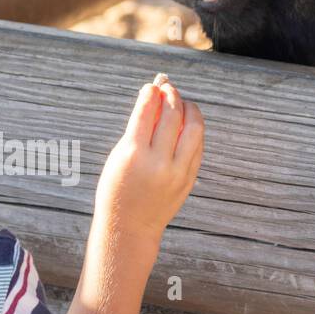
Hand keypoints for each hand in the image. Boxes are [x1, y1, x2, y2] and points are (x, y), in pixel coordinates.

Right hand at [94, 76, 203, 246]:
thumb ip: (137, 130)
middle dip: (171, 96)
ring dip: (189, 109)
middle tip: (168, 88)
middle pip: (172, 116)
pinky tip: (187, 124)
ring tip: (182, 103)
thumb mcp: (118, 158)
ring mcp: (177, 172)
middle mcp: (158, 162)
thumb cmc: (117, 189)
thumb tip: (154, 99)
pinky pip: (197, 146)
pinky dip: (194, 130)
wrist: (129, 228)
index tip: (152, 86)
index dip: (151, 94)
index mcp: (133, 154)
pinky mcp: (188, 180)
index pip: (146, 112)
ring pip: (193, 129)